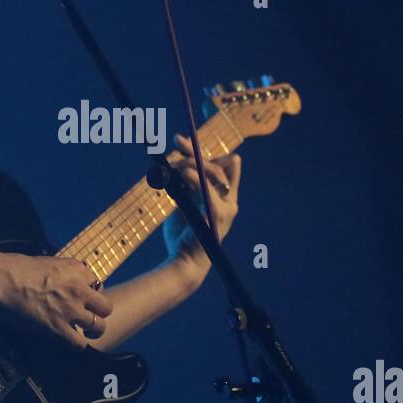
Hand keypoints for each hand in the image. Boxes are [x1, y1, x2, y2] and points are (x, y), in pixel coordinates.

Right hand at [0, 250, 112, 348]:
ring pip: (99, 326)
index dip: (90, 292)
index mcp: (76, 269)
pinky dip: (76, 344)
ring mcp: (70, 310)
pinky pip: (79, 343)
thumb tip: (67, 282)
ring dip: (92, 330)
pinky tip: (68, 340)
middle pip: (106, 306)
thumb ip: (64, 272)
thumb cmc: (16, 268)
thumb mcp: (48, 261)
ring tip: (84, 332)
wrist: (1, 280)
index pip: (97, 283)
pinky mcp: (58, 328)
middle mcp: (79, 289)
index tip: (83, 297)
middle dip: (99, 312)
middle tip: (89, 316)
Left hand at [162, 133, 240, 273]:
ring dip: (192, 163)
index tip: (179, 141)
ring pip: (212, 174)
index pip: (219, 165)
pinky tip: (183, 172)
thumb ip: (185, 184)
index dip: (199, 151)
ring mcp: (226, 208)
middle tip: (175, 142)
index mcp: (222, 197)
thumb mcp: (183, 203)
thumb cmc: (183, 235)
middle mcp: (229, 200)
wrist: (184, 262)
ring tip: (174, 162)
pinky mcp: (218, 215)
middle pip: (215, 165)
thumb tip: (177, 162)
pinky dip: (196, 179)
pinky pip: (208, 191)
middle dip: (193, 152)